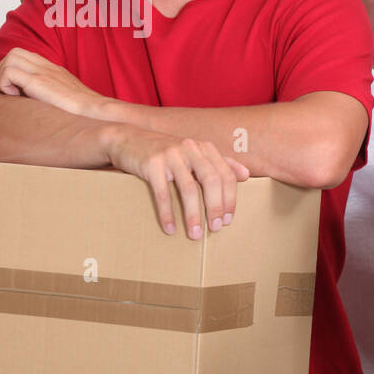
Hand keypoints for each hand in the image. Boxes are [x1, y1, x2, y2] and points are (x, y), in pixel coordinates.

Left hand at [0, 48, 112, 118]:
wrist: (96, 111)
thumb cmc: (83, 112)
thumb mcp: (66, 99)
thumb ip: (52, 95)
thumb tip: (37, 105)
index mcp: (53, 69)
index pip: (25, 57)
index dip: (15, 71)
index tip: (16, 91)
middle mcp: (47, 67)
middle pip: (15, 53)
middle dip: (5, 72)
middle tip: (10, 92)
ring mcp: (43, 72)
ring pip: (10, 58)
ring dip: (4, 76)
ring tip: (12, 94)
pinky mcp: (38, 81)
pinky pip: (9, 72)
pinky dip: (5, 84)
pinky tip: (16, 98)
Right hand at [103, 127, 249, 238]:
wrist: (128, 139)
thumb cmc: (165, 152)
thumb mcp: (194, 153)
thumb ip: (220, 163)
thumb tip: (246, 175)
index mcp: (205, 148)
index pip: (226, 175)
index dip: (230, 199)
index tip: (228, 220)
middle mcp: (191, 148)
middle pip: (211, 181)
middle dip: (215, 207)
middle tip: (215, 229)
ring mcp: (170, 155)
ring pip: (188, 188)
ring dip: (193, 215)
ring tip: (195, 234)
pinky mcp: (151, 163)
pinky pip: (162, 192)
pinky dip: (167, 213)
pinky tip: (170, 228)